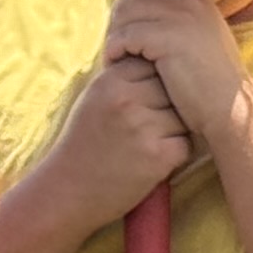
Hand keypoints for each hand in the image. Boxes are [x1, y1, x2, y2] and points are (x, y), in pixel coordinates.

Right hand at [33, 37, 196, 241]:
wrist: (66, 192)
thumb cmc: (82, 145)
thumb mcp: (93, 98)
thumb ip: (121, 77)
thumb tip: (157, 60)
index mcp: (110, 81)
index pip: (154, 65)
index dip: (156, 83)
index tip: (147, 102)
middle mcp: (126, 100)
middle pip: (172, 89)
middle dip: (169, 106)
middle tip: (154, 125)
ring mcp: (143, 127)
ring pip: (183, 116)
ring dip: (176, 130)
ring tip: (153, 143)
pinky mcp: (157, 156)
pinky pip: (186, 145)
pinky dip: (176, 154)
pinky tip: (155, 161)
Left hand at [99, 0, 248, 137]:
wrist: (231, 114)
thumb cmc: (207, 91)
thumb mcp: (192, 49)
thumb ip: (168, 30)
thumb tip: (129, 24)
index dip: (126, 17)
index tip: (122, 44)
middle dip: (116, 24)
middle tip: (113, 53)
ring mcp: (181, 15)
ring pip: (125, 14)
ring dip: (113, 37)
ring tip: (114, 62)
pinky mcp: (169, 36)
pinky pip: (125, 35)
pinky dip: (116, 51)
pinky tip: (117, 68)